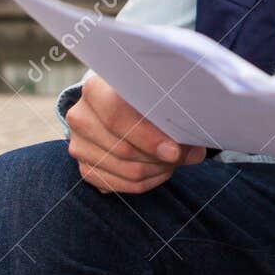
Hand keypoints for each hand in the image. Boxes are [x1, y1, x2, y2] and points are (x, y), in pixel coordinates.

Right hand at [65, 73, 205, 193]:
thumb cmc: (142, 94)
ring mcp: (78, 143)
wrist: (117, 101)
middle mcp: (80, 116)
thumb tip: (195, 151)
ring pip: (124, 170)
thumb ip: (174, 114)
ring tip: (175, 160)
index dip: (148, 137)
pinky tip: (161, 170)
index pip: (117, 117)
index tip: (174, 150)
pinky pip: (119, 186)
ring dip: (157, 170)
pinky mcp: (84, 166)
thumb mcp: (155, 93)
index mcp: (95, 89)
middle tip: (182, 155)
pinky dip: (146, 181)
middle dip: (159, 158)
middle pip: (123, 149)